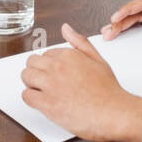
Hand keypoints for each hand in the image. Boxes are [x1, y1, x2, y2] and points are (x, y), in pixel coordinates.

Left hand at [20, 23, 141, 141]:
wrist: (114, 113)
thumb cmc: (108, 90)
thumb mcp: (97, 59)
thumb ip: (80, 42)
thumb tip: (66, 28)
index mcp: (68, 55)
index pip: (45, 54)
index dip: (50, 65)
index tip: (56, 75)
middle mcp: (57, 67)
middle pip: (31, 62)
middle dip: (37, 71)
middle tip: (47, 83)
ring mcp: (51, 85)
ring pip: (26, 76)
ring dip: (31, 83)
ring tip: (43, 92)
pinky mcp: (47, 103)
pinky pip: (26, 96)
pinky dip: (31, 99)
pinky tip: (42, 102)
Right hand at [102, 0, 141, 54]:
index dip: (128, 9)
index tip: (116, 17)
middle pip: (136, 10)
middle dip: (120, 20)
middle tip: (108, 32)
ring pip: (136, 15)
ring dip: (122, 23)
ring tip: (109, 32)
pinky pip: (140, 19)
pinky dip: (129, 24)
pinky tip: (120, 30)